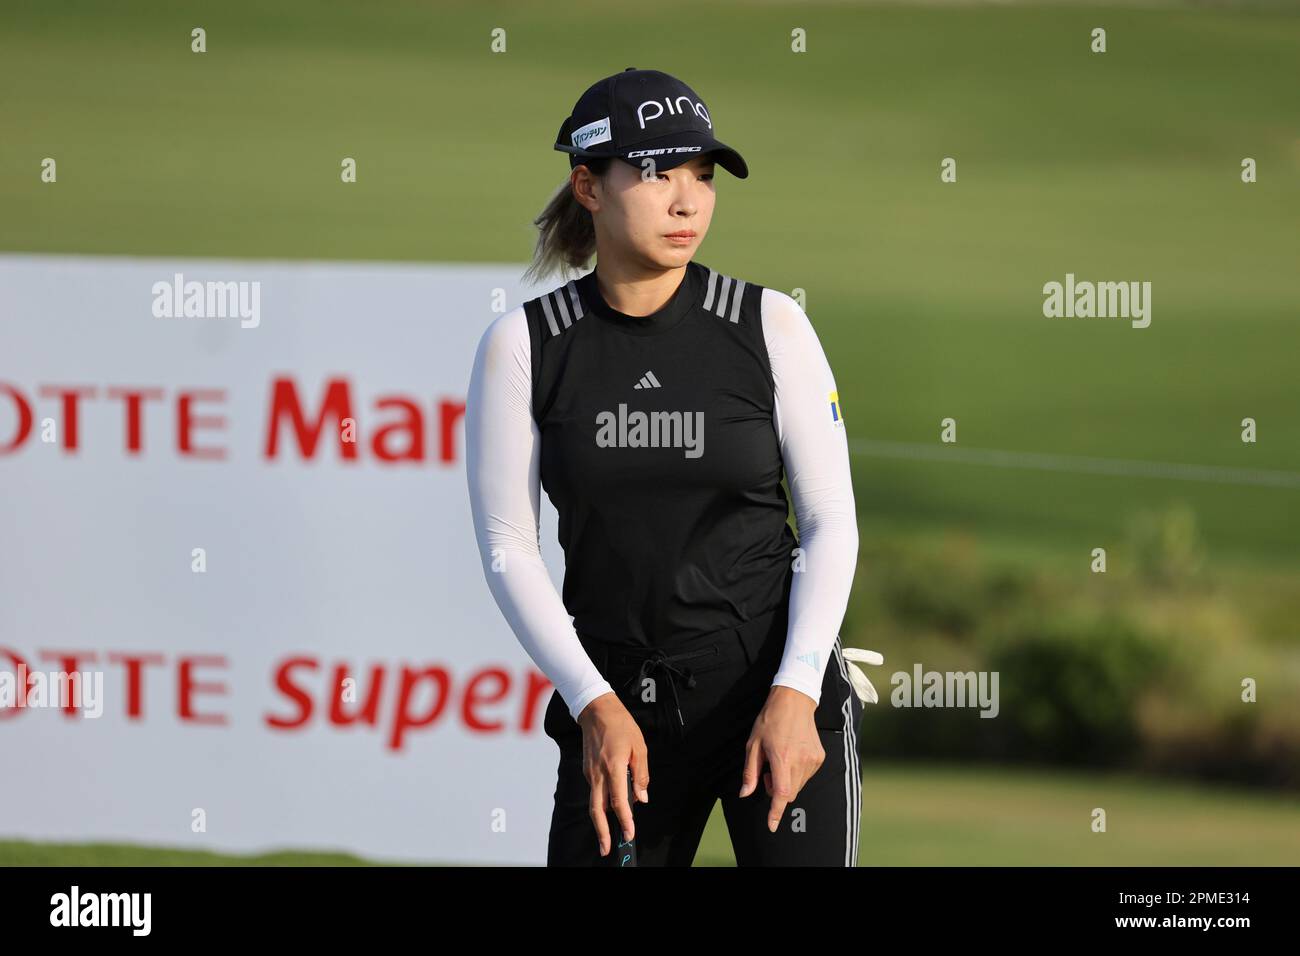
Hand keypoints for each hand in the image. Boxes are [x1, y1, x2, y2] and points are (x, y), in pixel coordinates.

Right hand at [576, 692, 650, 856]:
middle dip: (602, 832)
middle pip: (597, 810)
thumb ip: (641, 775)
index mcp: (613, 767)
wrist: (597, 710)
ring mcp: (590, 773)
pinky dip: (602, 803)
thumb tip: (641, 799)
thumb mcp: (640, 748)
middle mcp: (598, 773)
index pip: (619, 801)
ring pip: (594, 803)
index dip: (624, 820)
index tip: (629, 834)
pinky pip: (596, 792)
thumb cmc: (621, 726)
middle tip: (607, 849)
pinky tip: (612, 808)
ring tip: (607, 836)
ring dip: (601, 821)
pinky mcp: (588, 771)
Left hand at [739, 686, 823, 832]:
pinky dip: (796, 774)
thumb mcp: (753, 745)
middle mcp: (800, 761)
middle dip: (776, 791)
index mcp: (781, 758)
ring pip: (798, 785)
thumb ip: (749, 772)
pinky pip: (806, 776)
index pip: (781, 793)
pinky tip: (791, 756)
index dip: (776, 812)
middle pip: (789, 792)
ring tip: (779, 761)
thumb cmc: (770, 721)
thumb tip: (745, 793)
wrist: (794, 702)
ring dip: (787, 782)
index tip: (771, 825)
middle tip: (766, 773)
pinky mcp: (820, 757)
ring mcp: (812, 760)